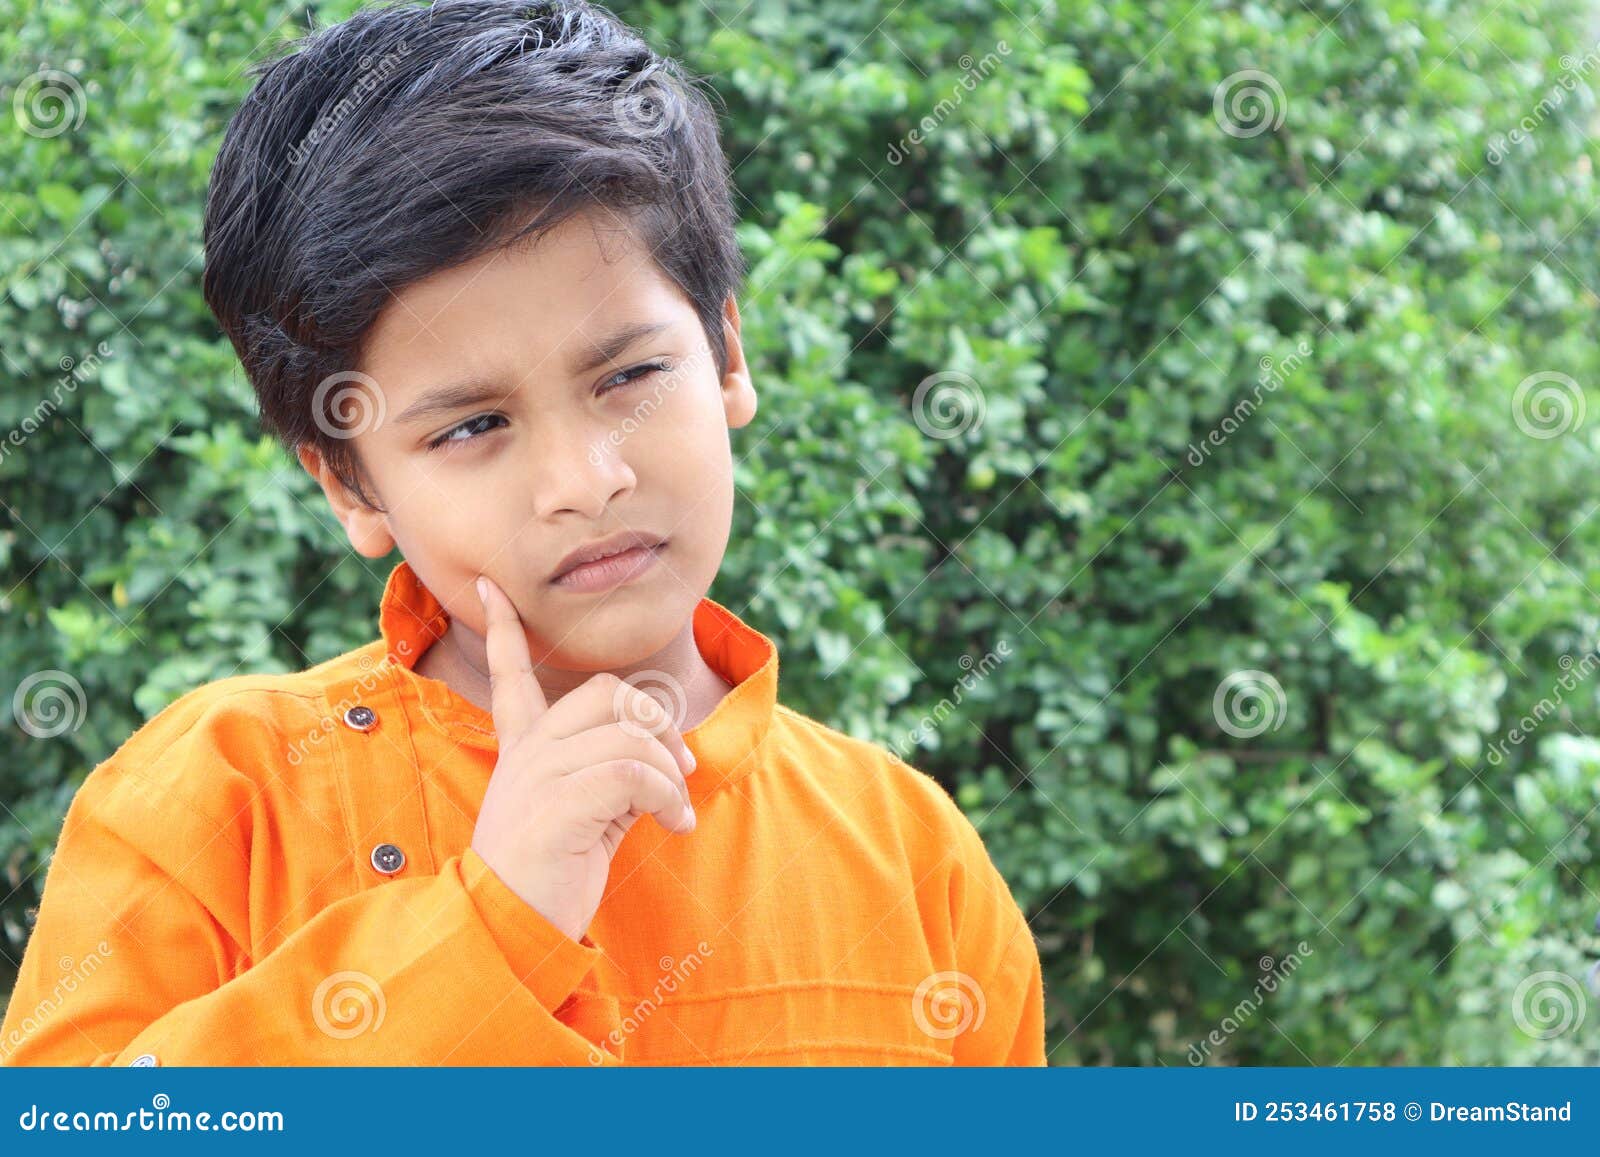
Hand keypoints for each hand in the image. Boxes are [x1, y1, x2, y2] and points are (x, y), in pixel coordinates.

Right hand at [467, 574, 697, 942]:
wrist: (509, 928)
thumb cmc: (549, 873)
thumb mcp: (581, 812)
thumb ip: (610, 773)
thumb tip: (667, 759)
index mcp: (523, 748)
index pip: (510, 674)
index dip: (504, 628)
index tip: (492, 585)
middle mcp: (528, 752)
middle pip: (608, 692)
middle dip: (658, 722)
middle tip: (681, 770)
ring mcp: (540, 775)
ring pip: (631, 736)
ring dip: (670, 776)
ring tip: (675, 814)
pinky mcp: (561, 804)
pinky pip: (635, 775)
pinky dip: (667, 800)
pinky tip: (672, 828)